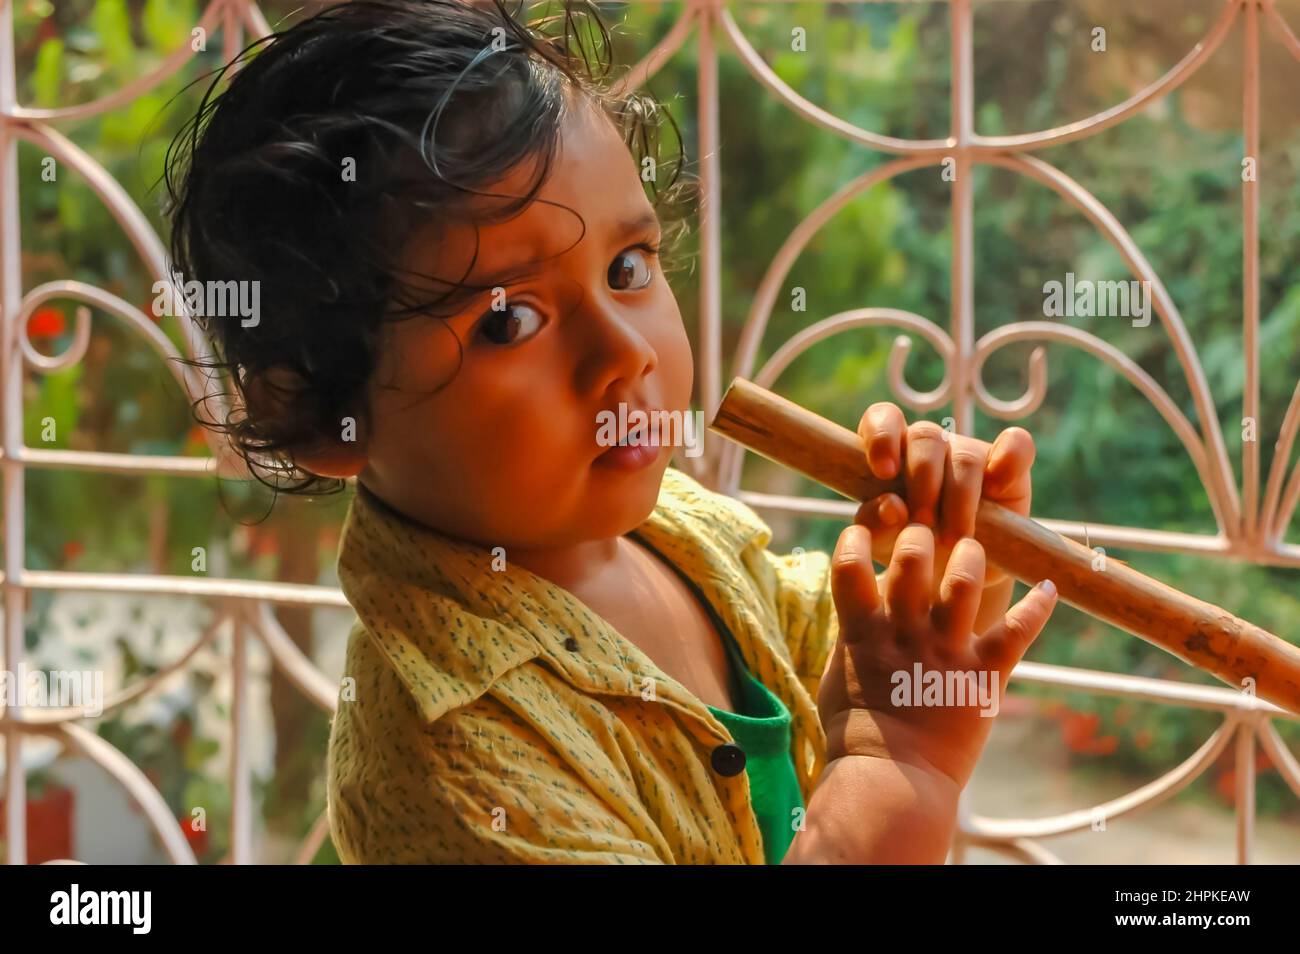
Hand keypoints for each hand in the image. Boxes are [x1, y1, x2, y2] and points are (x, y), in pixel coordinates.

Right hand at [817, 522, 1057, 788]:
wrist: (892, 781)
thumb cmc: (856, 734)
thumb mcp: (840, 675)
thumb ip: (851, 637)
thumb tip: (855, 610)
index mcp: (863, 632)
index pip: (851, 563)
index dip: (857, 537)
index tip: (866, 529)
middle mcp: (905, 632)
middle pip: (914, 557)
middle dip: (921, 535)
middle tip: (928, 532)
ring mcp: (946, 651)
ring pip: (965, 579)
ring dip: (972, 555)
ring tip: (974, 548)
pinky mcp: (984, 675)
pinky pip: (1019, 631)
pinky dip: (1039, 606)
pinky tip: (1050, 585)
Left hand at [855, 403, 1034, 587]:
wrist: (956, 579)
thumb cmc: (909, 549)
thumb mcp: (883, 542)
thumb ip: (875, 523)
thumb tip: (892, 506)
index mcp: (892, 451)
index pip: (882, 418)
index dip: (882, 437)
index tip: (884, 472)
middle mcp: (929, 445)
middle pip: (926, 437)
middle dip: (923, 482)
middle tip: (922, 524)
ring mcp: (970, 452)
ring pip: (964, 456)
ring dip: (959, 499)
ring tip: (953, 539)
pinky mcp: (1009, 465)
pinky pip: (1016, 445)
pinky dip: (1009, 459)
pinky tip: (998, 488)